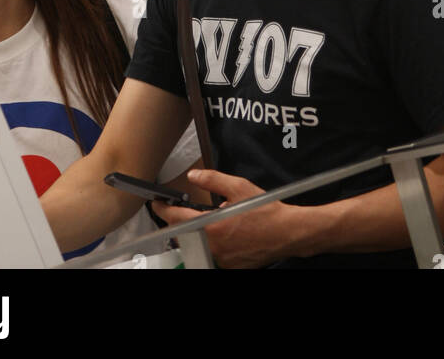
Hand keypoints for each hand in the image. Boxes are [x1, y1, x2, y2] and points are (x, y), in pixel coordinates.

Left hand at [151, 169, 303, 268]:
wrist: (287, 232)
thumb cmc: (265, 210)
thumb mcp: (238, 187)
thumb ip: (212, 180)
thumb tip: (194, 176)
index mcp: (210, 226)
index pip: (176, 218)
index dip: (163, 210)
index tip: (157, 204)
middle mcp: (212, 246)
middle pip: (186, 234)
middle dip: (184, 222)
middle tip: (190, 209)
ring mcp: (220, 259)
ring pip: (200, 244)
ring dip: (201, 233)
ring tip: (216, 221)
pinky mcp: (230, 266)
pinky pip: (213, 254)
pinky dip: (215, 244)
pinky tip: (229, 234)